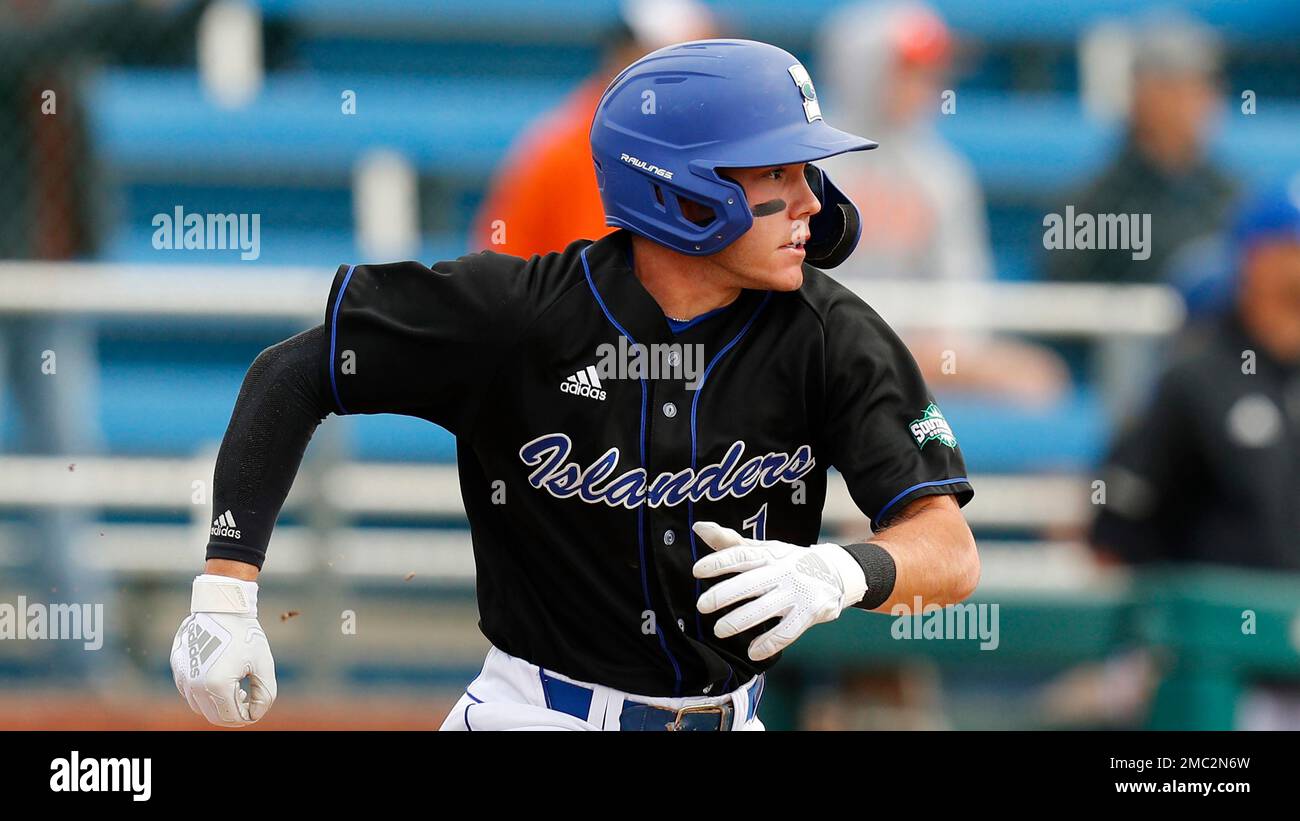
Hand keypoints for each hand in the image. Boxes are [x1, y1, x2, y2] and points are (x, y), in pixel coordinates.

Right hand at [170, 574, 276, 726]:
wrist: (222, 607)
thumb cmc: (245, 634)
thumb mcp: (264, 663)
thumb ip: (265, 693)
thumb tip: (255, 713)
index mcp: (217, 685)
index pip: (232, 717)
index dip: (249, 715)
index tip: (258, 704)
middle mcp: (195, 685)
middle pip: (215, 716)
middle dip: (234, 713)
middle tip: (247, 698)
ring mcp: (183, 677)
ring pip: (200, 707)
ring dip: (218, 704)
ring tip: (236, 688)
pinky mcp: (178, 669)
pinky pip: (190, 692)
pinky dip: (205, 693)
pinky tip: (220, 678)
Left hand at [692, 521, 866, 660]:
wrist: (837, 571)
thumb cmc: (790, 561)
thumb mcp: (765, 548)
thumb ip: (731, 543)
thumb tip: (699, 528)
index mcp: (769, 554)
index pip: (742, 556)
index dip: (719, 562)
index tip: (697, 570)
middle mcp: (782, 571)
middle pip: (751, 583)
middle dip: (725, 594)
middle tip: (701, 605)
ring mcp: (797, 593)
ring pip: (766, 608)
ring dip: (741, 621)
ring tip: (719, 630)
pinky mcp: (810, 612)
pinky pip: (787, 631)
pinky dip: (769, 643)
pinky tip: (752, 652)